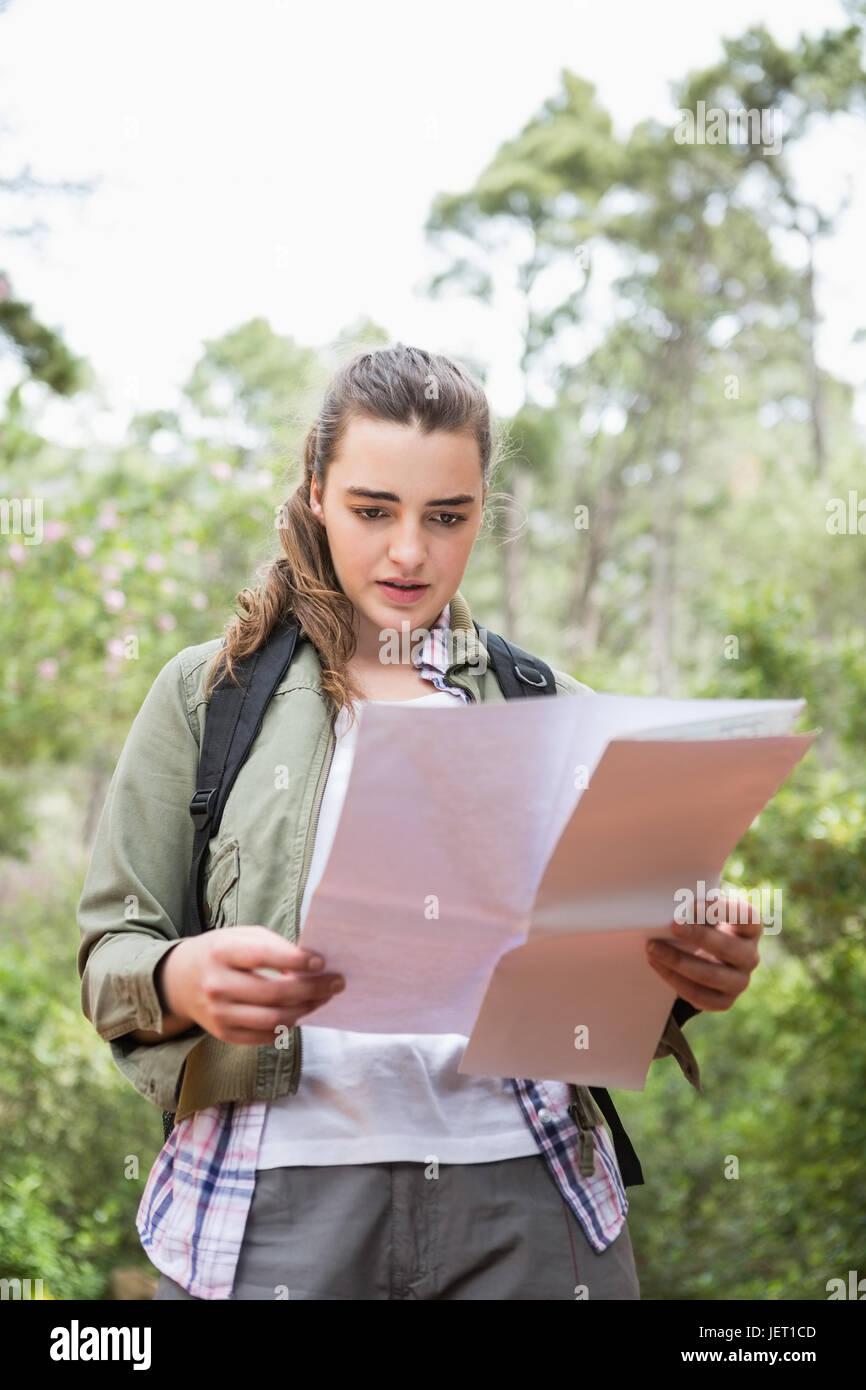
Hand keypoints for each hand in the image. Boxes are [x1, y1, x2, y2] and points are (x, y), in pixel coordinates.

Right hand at [159, 925, 344, 1044]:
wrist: (179, 980)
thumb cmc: (220, 952)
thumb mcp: (240, 936)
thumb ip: (273, 946)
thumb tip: (310, 965)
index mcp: (221, 952)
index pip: (263, 957)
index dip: (295, 961)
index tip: (321, 962)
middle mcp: (216, 985)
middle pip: (274, 993)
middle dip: (312, 989)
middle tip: (336, 983)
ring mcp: (218, 1013)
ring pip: (272, 1018)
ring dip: (305, 1009)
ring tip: (322, 998)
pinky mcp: (223, 1034)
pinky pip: (264, 1036)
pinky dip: (288, 1025)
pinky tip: (301, 1012)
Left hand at [645, 894, 760, 1012]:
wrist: (703, 960)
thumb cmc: (703, 927)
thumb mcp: (705, 915)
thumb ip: (698, 908)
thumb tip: (676, 903)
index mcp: (750, 929)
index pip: (747, 917)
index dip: (722, 910)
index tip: (693, 904)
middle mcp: (749, 956)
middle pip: (728, 948)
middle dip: (698, 936)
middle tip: (672, 925)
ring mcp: (739, 982)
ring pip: (711, 975)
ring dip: (678, 960)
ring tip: (652, 948)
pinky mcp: (724, 1001)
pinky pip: (699, 994)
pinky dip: (674, 979)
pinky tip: (657, 964)